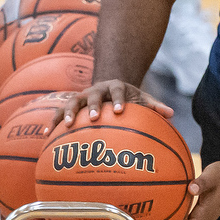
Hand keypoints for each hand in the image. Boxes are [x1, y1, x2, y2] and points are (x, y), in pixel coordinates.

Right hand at [47, 80, 173, 132]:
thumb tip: (171, 113)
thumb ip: (154, 106)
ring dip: (69, 112)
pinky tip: (48, 132)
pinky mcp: (71, 106)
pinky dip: (54, 120)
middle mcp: (96, 90)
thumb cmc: (128, 98)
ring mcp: (82, 97)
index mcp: (115, 87)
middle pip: (93, 95)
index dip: (118, 100)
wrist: (109, 89)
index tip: (120, 111)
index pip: (117, 90)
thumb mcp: (142, 98)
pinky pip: (59, 112)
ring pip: (72, 102)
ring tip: (68, 125)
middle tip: (95, 118)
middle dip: (93, 106)